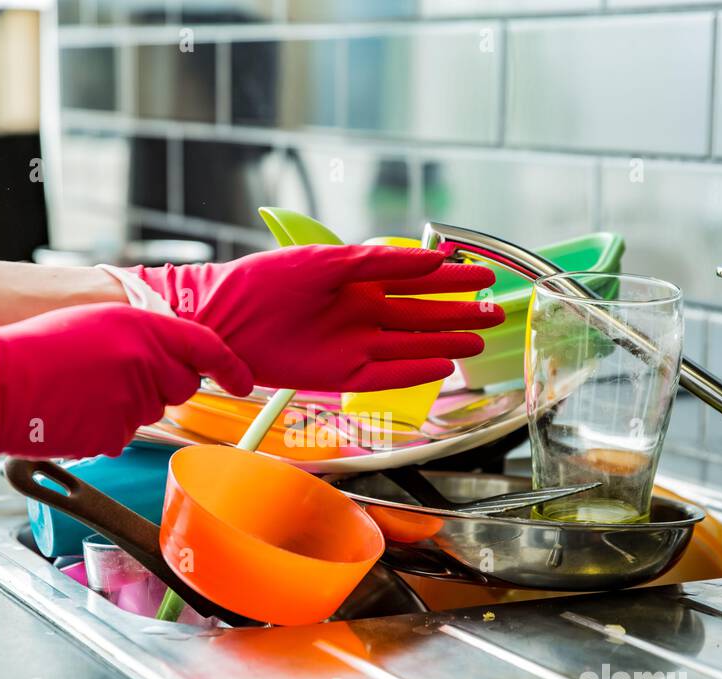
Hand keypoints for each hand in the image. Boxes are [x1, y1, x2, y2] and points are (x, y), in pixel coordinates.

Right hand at [0, 303, 250, 469]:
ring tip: (82, 386)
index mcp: (141, 327)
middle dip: (162, 381)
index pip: (206, 349)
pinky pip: (124, 432)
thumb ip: (141, 336)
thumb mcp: (95, 321)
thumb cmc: (32, 348)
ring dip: (129, 401)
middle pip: (181, 385)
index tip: (242, 379)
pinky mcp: (111, 436)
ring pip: (150, 410)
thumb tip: (171, 358)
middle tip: (118, 371)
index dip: (231, 367)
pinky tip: (75, 409)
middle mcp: (144, 365)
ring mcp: (129, 405)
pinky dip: (106, 423)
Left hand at [126, 244, 500, 390]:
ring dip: (445, 343)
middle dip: (460, 314)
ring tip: (480, 342)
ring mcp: (353, 346)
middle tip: (497, 313)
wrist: (224, 319)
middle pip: (422, 316)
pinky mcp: (340, 375)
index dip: (452, 278)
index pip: (417, 280)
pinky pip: (386, 375)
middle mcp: (361, 315)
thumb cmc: (266, 282)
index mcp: (358, 282)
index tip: (484, 275)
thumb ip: (379, 262)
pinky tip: (442, 365)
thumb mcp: (327, 262)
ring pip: (411, 346)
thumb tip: (428, 258)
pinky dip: (414, 370)